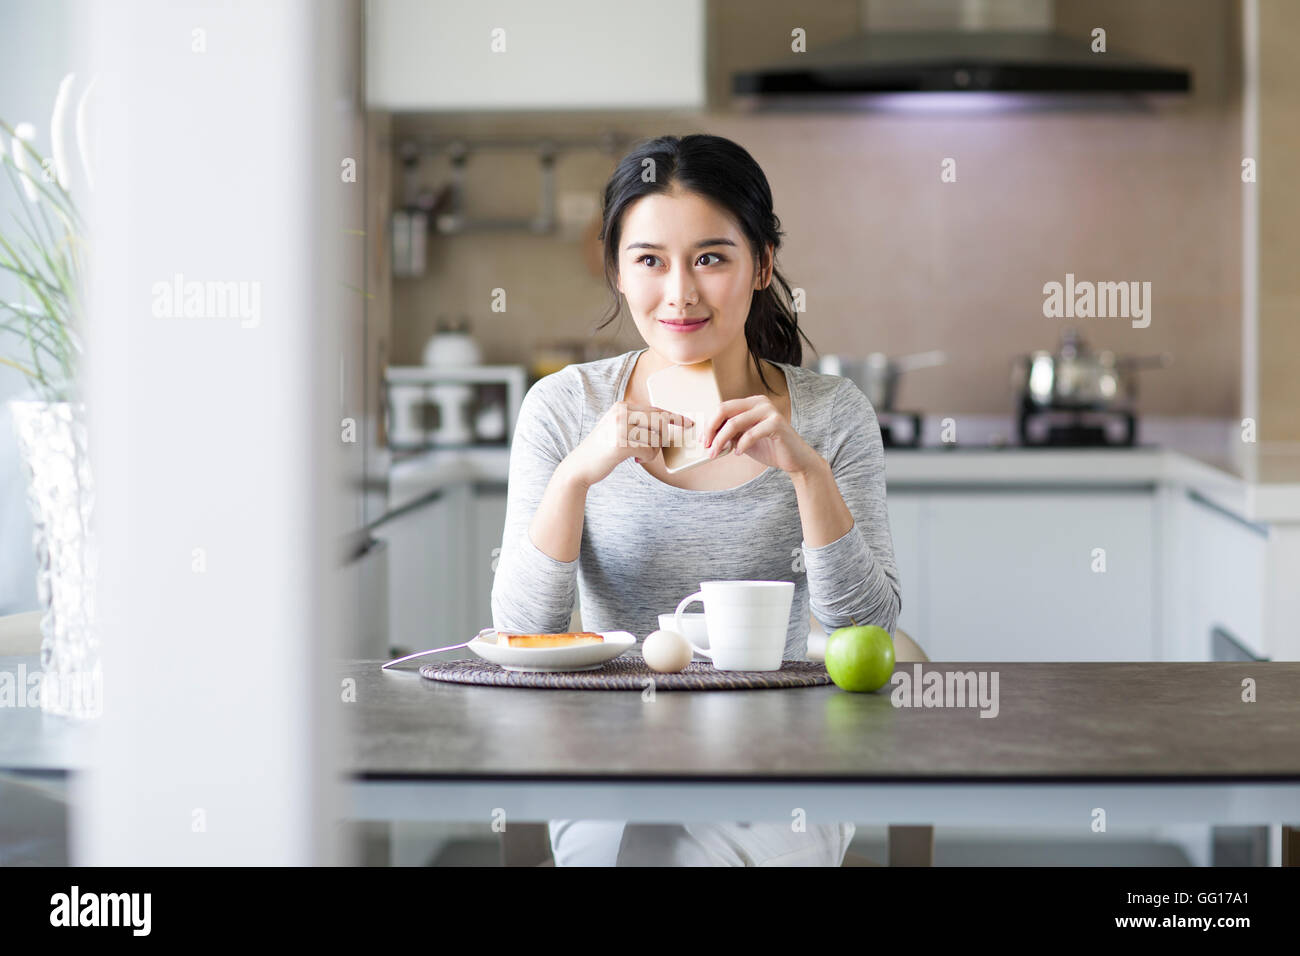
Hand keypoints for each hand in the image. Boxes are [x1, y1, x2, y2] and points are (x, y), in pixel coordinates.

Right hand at [564, 401, 693, 487]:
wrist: (581, 466)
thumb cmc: (603, 450)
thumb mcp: (618, 428)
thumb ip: (637, 423)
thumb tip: (666, 424)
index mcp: (622, 406)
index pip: (656, 409)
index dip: (674, 417)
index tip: (688, 422)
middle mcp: (622, 413)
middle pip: (660, 422)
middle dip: (663, 437)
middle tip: (655, 447)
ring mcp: (621, 427)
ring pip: (656, 438)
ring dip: (652, 451)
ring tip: (639, 455)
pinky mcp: (622, 444)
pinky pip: (649, 451)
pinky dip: (646, 458)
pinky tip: (635, 460)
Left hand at [699, 395, 821, 475]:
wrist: (795, 459)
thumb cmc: (770, 448)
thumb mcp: (744, 439)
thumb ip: (730, 434)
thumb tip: (708, 437)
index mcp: (751, 403)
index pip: (722, 408)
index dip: (709, 424)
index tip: (703, 440)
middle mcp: (760, 402)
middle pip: (724, 410)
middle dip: (711, 430)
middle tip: (706, 446)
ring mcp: (769, 411)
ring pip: (734, 423)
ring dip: (721, 441)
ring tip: (717, 454)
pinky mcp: (776, 423)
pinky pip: (750, 433)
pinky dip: (741, 445)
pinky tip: (738, 453)